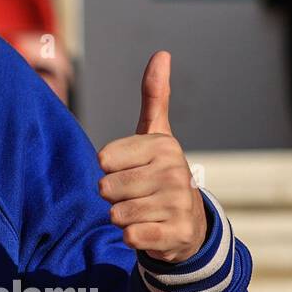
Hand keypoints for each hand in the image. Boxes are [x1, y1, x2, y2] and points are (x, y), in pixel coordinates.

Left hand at [97, 51, 206, 263]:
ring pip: (116, 214)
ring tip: (144, 212)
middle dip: (114, 197)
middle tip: (137, 195)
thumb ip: (154, 96)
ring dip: (122, 217)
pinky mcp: (177, 234)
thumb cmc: (160, 173)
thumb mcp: (156, 134)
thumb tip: (162, 53)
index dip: (109, 170)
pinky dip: (133, 238)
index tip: (131, 170)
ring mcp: (178, 204)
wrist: (188, 222)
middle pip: (107, 188)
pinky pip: (131, 237)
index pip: (103, 160)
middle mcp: (175, 172)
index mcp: (164, 146)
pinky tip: (149, 231)